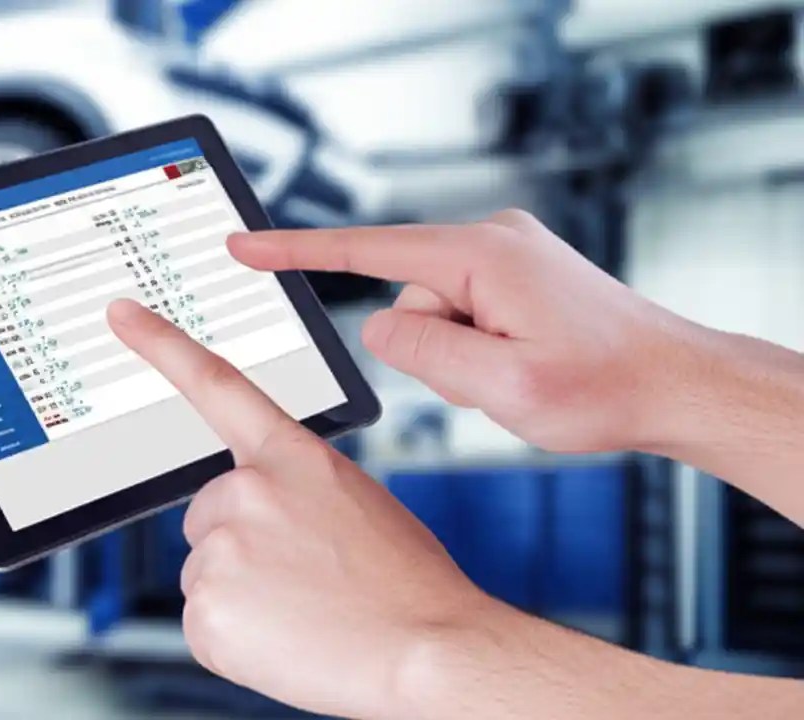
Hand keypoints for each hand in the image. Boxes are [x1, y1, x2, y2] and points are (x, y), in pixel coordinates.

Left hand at [107, 299, 498, 719]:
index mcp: (292, 457)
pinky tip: (285, 639)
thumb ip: (297, 490)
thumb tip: (264, 515)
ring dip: (243, 594)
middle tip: (302, 580)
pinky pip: (206, 622)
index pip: (216, 384)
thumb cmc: (407, 586)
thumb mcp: (357, 503)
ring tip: (305, 612)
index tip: (123, 315)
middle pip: (210, 515)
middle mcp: (248, 491)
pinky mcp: (208, 609)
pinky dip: (238, 638)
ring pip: (208, 572)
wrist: (430, 654)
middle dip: (242, 545)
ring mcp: (222, 549)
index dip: (162, 345)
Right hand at [228, 210, 693, 453]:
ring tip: (521, 373)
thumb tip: (377, 328)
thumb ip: (423, 354)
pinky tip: (524, 363)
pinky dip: (477, 349)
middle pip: (406, 300)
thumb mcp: (502, 385)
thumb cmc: (605, 386)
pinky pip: (460, 314)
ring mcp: (504, 256)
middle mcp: (491, 240)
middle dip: (433, 351)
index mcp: (480, 256)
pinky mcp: (512, 276)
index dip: (297, 250)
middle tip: (497, 378)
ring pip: (432, 315)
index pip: (366, 250)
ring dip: (459, 356)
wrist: (674, 384)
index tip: (243, 245)